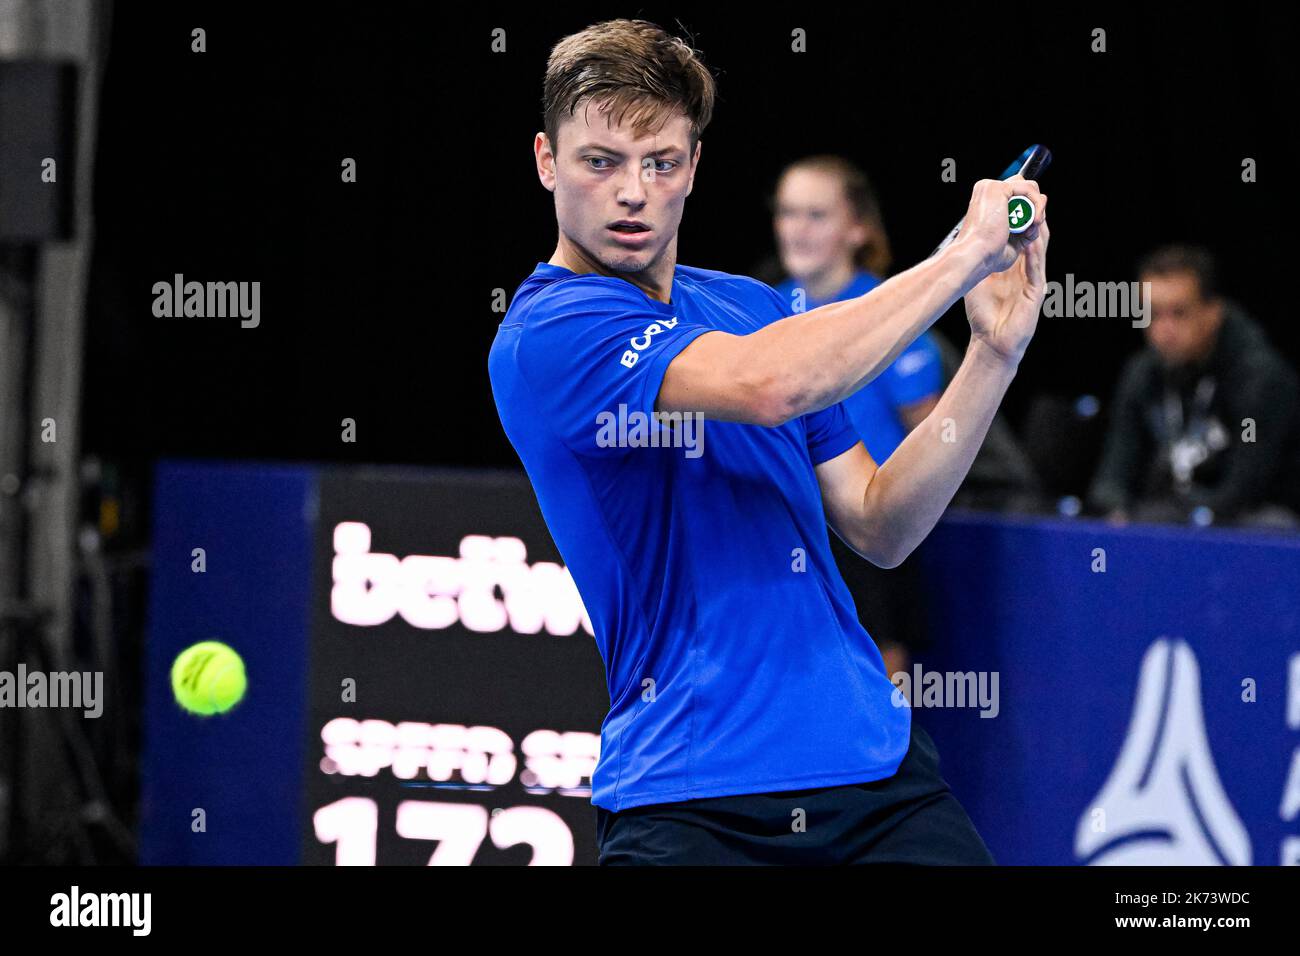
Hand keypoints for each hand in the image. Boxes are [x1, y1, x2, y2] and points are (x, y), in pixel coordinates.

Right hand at [956, 174, 1046, 276]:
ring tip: (1034, 225)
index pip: (1018, 195)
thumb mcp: (1014, 239)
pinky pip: (1029, 188)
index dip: (1030, 209)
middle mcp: (987, 191)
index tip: (1030, 229)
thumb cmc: (989, 254)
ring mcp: (991, 187)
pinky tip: (1034, 221)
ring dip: (1038, 207)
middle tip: (1034, 226)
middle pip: (1024, 187)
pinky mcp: (999, 188)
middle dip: (1036, 206)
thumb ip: (1026, 226)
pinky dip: (1037, 205)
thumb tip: (1041, 212)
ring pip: (1029, 187)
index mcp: (987, 201)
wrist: (976, 257)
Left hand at [963, 196, 1048, 366]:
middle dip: (1033, 217)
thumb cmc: (984, 313)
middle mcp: (1027, 270)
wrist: (991, 341)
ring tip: (1033, 213)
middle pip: (1035, 236)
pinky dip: (1035, 254)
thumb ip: (979, 262)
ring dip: (1037, 230)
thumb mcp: (979, 280)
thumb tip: (965, 244)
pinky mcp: (1035, 293)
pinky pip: (1037, 269)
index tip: (1014, 201)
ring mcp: (1033, 280)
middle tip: (1028, 199)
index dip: (1020, 218)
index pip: (1022, 235)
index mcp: (1016, 266)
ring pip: (1040, 248)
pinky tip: (1031, 241)